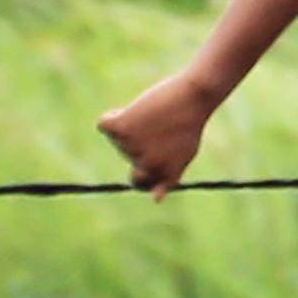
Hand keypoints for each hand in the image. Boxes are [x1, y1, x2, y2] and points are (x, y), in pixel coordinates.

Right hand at [98, 71, 220, 194]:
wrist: (193, 98)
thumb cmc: (190, 124)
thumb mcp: (184, 155)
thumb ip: (168, 177)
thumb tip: (156, 199)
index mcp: (162, 176)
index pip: (139, 183)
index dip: (139, 169)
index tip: (143, 156)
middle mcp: (146, 166)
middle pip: (126, 153)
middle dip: (135, 140)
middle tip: (156, 126)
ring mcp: (133, 149)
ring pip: (117, 137)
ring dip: (130, 124)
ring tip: (153, 115)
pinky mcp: (122, 129)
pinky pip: (104, 124)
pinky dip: (111, 116)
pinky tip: (128, 110)